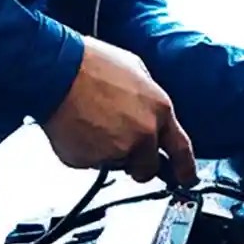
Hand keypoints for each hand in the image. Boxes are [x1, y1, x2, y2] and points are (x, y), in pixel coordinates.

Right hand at [42, 37, 197, 185]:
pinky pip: (92, 163)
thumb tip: (150, 110)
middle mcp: (143, 134)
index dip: (185, 169)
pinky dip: (86, 152)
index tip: (186, 178)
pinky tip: (79, 128)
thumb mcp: (136, 71)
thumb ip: (149, 99)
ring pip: (118, 164)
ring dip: (110, 153)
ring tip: (94, 125)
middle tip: (121, 146)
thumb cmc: (91, 65)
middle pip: (148, 166)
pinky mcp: (90, 160)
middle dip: (138, 162)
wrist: (57, 72)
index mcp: (159, 110)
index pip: (181, 150)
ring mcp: (117, 150)